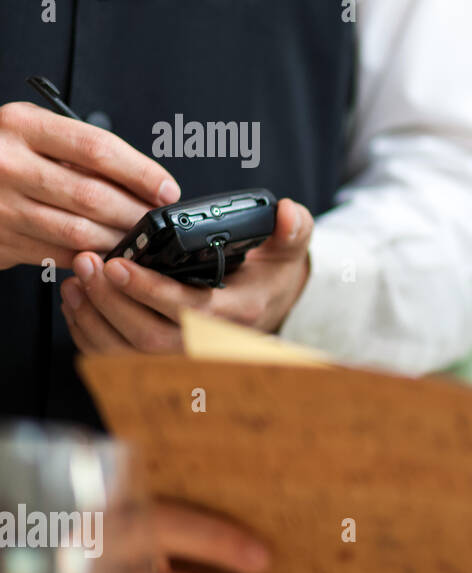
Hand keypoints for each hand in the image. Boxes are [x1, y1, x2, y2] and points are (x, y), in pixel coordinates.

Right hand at [0, 101, 179, 270]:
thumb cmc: (2, 151)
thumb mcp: (33, 132)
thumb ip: (81, 151)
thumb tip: (145, 183)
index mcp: (22, 126)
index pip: (97, 149)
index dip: (141, 173)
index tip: (167, 190)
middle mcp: (8, 163)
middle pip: (92, 195)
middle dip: (135, 213)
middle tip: (156, 220)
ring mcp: (1, 206)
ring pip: (79, 232)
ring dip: (118, 240)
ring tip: (137, 239)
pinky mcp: (1, 240)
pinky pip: (59, 255)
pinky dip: (91, 257)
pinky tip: (106, 253)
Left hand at [60, 198, 312, 353]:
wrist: (269, 306)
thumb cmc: (271, 274)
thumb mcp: (288, 249)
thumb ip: (292, 229)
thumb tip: (287, 212)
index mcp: (239, 314)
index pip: (190, 312)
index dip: (150, 291)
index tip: (119, 264)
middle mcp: (210, 344)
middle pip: (150, 339)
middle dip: (111, 302)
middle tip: (88, 262)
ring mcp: (183, 356)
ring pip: (128, 353)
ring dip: (95, 318)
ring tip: (77, 278)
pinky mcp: (161, 359)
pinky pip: (117, 359)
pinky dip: (90, 333)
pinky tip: (78, 301)